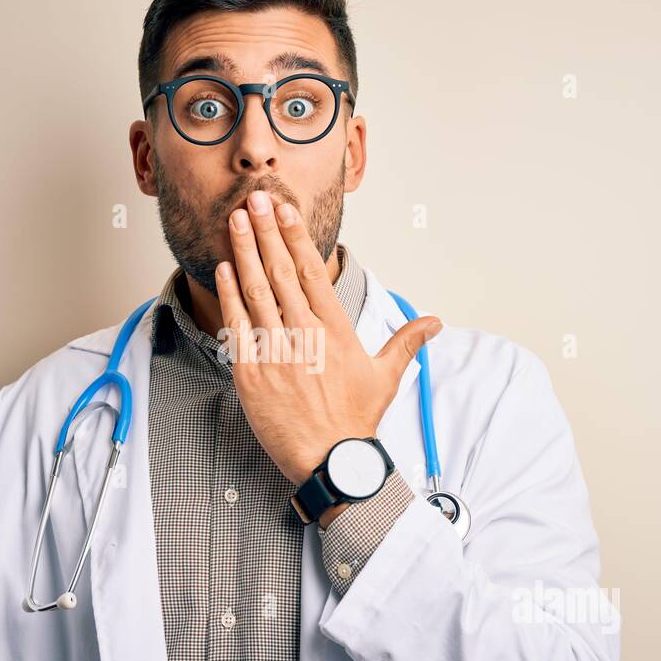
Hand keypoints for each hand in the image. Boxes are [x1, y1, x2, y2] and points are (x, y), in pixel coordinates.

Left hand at [213, 189, 441, 488]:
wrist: (331, 461)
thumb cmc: (356, 420)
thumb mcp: (386, 376)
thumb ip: (407, 341)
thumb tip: (435, 322)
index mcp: (336, 330)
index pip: (314, 272)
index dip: (296, 237)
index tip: (285, 211)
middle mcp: (306, 335)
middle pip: (282, 272)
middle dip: (267, 232)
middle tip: (256, 199)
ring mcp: (276, 352)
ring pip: (257, 291)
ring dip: (245, 252)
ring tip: (237, 221)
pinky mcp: (251, 372)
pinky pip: (237, 325)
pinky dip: (230, 295)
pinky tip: (224, 268)